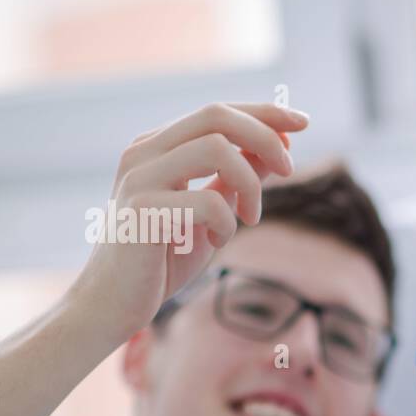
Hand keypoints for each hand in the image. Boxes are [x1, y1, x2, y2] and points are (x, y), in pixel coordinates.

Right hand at [70, 102, 308, 342]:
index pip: (217, 112)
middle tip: (290, 170)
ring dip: (250, 184)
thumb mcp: (210, 213)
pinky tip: (217, 241)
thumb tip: (277, 149)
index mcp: (157, 147)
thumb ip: (235, 180)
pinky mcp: (142, 210)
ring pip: (217, 149)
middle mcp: (143, 152)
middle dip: (266, 136)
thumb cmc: (162, 259)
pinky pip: (209, 202)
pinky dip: (228, 223)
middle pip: (217, 116)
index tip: (302, 123)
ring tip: (250, 218)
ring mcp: (139, 178)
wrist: (112, 303)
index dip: (264, 113)